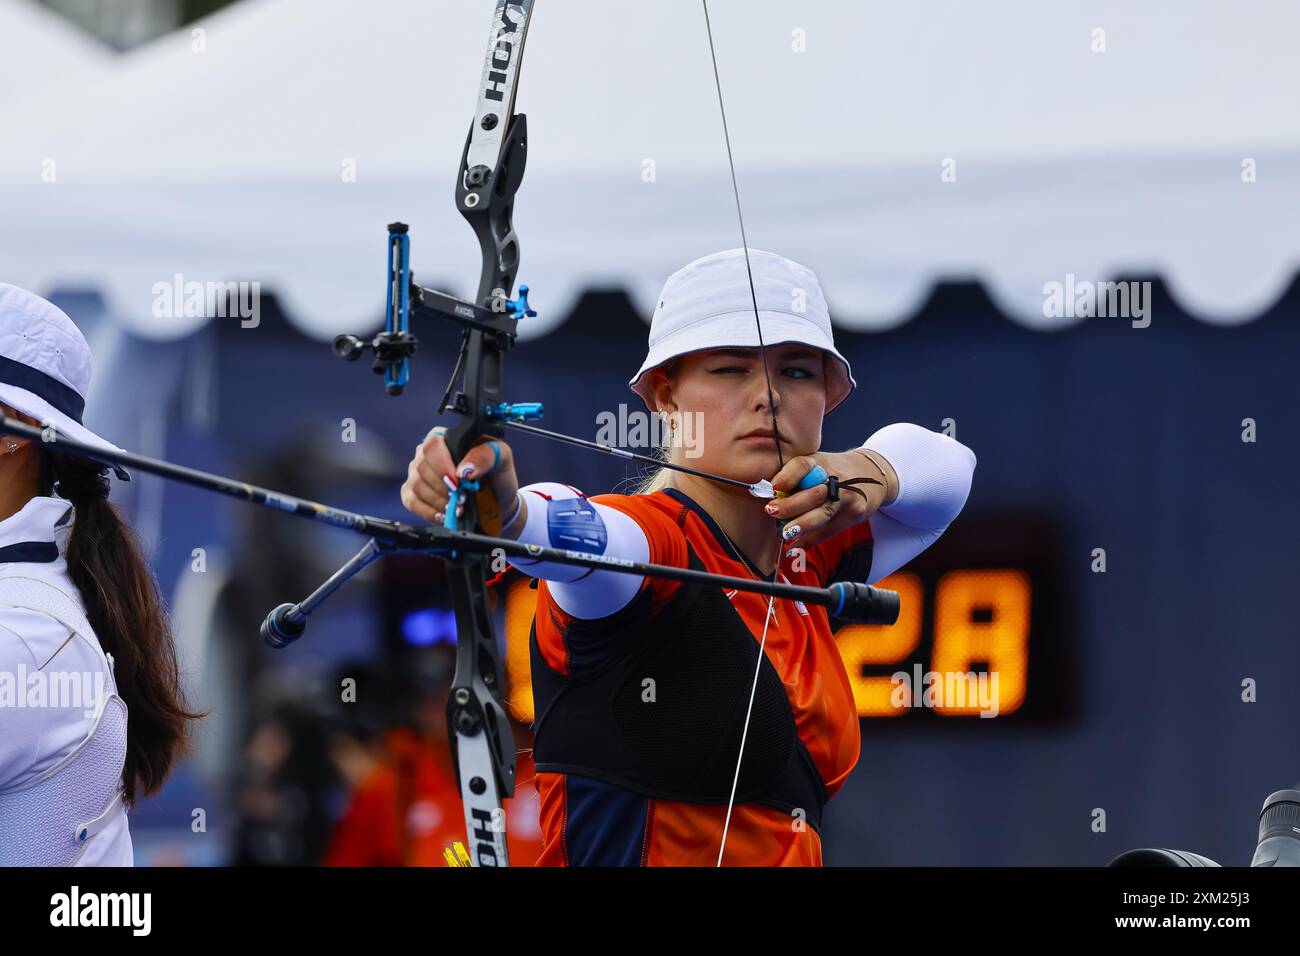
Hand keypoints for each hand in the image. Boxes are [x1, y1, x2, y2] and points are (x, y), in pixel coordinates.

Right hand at [400, 427, 520, 528]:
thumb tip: (464, 470)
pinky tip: (444, 514)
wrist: (498, 501)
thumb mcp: (502, 458)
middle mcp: (428, 454)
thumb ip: (485, 456)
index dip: (442, 464)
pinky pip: (411, 501)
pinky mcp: (414, 493)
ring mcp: (418, 474)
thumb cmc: (497, 475)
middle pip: (422, 467)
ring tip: (457, 508)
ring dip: (438, 501)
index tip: (457, 481)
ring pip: (416, 485)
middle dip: (443, 488)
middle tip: (462, 499)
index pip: (433, 444)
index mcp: (447, 439)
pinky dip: (428, 511)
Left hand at [762, 449, 895, 551]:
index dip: (786, 477)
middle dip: (790, 506)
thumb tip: (770, 500)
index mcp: (820, 462)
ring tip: (785, 534)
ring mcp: (848, 496)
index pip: (802, 465)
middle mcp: (836, 478)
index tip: (774, 489)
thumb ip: (796, 479)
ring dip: (801, 526)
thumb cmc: (833, 472)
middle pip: (814, 494)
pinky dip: (810, 540)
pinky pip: (830, 530)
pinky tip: (797, 547)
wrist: (871, 475)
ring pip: (823, 515)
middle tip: (772, 512)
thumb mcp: (816, 465)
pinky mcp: (855, 513)